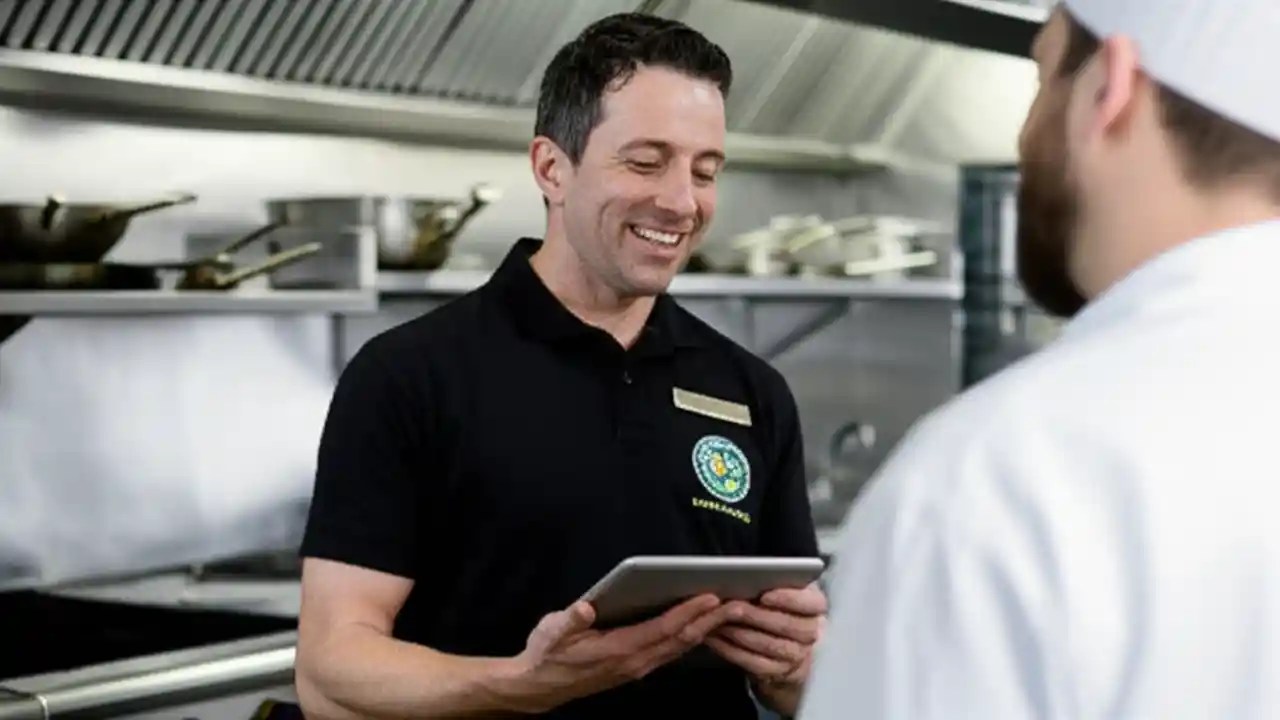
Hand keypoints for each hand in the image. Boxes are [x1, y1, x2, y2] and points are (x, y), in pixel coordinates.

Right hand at [509, 594, 732, 712]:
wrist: (540, 687)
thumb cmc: (546, 654)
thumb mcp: (550, 634)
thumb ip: (569, 621)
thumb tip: (586, 607)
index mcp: (618, 650)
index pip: (662, 629)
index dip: (688, 613)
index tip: (710, 597)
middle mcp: (635, 662)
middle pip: (680, 639)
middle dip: (710, 620)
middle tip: (737, 602)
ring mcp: (638, 667)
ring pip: (680, 647)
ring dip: (706, 629)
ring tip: (729, 611)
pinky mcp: (637, 667)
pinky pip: (672, 651)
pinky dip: (692, 637)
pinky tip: (704, 626)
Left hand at [705, 583, 826, 711]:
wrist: (784, 642)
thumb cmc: (777, 604)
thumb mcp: (782, 587)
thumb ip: (773, 579)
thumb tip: (748, 574)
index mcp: (815, 606)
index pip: (812, 603)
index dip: (789, 599)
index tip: (766, 595)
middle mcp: (811, 632)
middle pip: (786, 625)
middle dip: (755, 616)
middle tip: (730, 607)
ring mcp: (796, 655)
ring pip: (768, 645)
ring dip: (739, 632)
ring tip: (718, 620)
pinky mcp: (778, 672)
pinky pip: (754, 663)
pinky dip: (731, 650)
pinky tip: (715, 638)